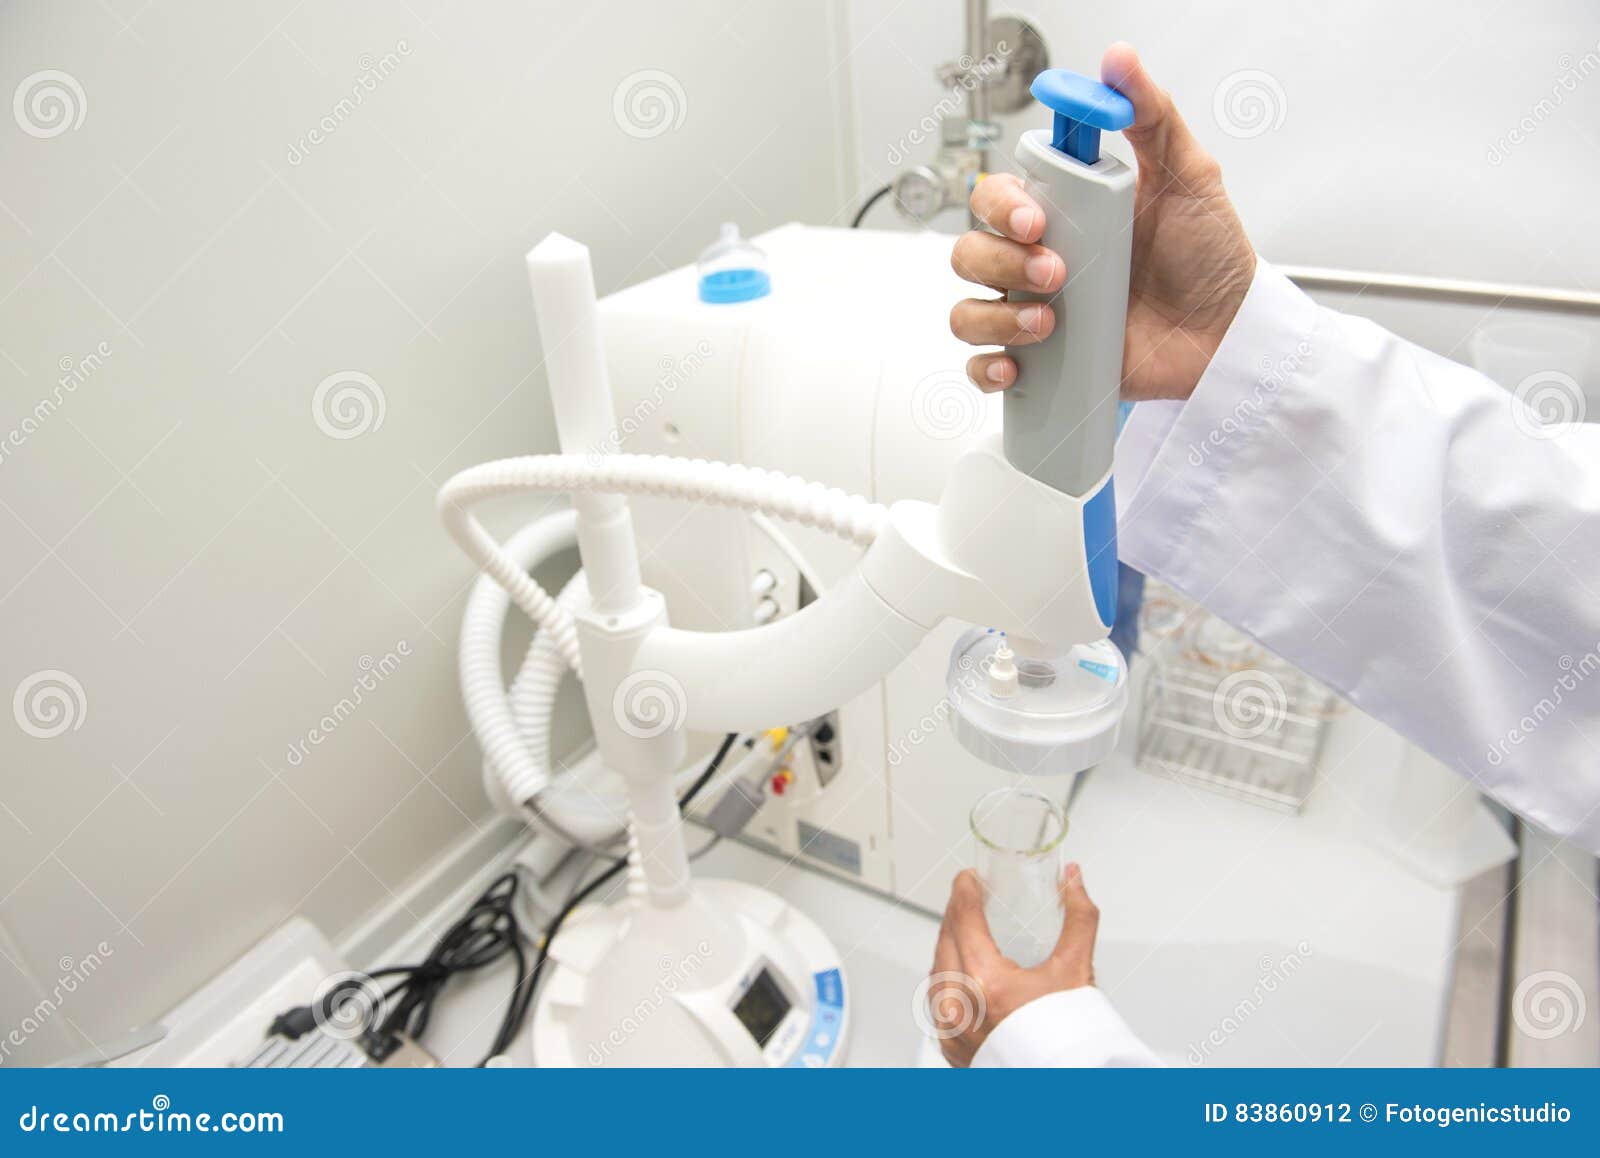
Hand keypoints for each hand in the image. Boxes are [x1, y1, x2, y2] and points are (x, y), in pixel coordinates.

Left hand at [927, 863, 1100, 1066]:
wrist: (1067, 1081)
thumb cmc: (1071, 1038)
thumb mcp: (1077, 970)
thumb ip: (1078, 917)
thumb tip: (1072, 878)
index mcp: (986, 983)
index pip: (964, 919)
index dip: (964, 891)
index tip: (968, 878)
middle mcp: (960, 1007)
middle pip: (946, 941)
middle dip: (956, 914)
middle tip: (969, 898)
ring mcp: (951, 1029)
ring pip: (938, 970)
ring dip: (949, 943)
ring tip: (964, 928)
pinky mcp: (950, 1047)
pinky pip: (939, 1000)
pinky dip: (947, 977)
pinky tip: (960, 968)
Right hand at [949, 42, 1255, 401]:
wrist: (1227, 334)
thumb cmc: (1209, 257)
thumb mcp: (1189, 174)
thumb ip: (1152, 115)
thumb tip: (1119, 60)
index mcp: (1061, 212)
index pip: (995, 195)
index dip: (1001, 205)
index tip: (1037, 218)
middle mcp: (1037, 261)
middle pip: (970, 251)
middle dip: (1001, 261)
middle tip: (1057, 272)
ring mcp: (1033, 312)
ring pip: (967, 310)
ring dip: (994, 316)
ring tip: (1048, 323)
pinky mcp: (1041, 362)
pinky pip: (982, 367)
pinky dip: (987, 367)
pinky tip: (1016, 363)